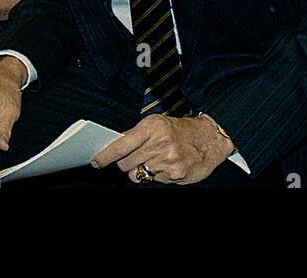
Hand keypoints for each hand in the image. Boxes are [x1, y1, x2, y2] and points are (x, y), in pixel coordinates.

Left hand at [92, 114, 233, 184]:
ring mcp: (167, 159)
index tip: (96, 162)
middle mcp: (158, 142)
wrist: (210, 137)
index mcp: (151, 127)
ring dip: (143, 170)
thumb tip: (113, 148)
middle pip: (126, 163)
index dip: (105, 156)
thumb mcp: (158, 124)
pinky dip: (158, 176)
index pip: (121, 145)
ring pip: (138, 174)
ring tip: (157, 160)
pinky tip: (168, 166)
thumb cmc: (180, 130)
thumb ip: (137, 136)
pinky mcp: (175, 174)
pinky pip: (154, 181)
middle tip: (138, 157)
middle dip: (127, 164)